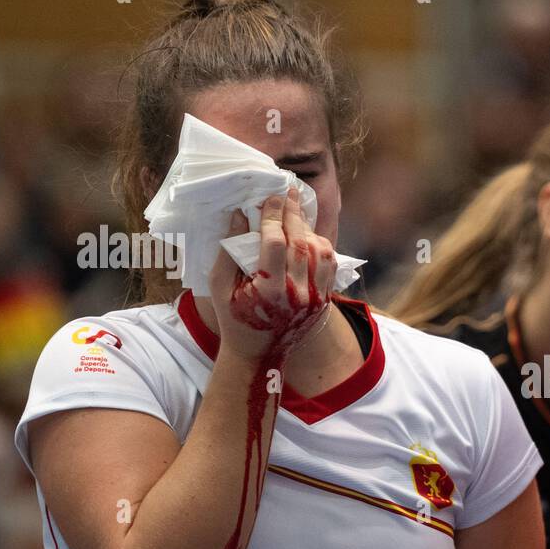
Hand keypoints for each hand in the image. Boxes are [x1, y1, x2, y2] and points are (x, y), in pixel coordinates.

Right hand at [208, 187, 337, 361]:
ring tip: (297, 214)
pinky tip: (309, 236)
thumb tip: (240, 215)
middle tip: (288, 193)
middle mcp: (297, 293)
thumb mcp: (219, 287)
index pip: (275, 242)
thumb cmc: (234, 319)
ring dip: (310, 228)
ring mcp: (315, 298)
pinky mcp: (324, 301)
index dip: (273, 215)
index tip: (270, 197)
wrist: (259, 355)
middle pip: (301, 242)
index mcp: (269, 290)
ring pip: (321, 252)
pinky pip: (330, 266)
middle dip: (294, 214)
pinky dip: (322, 246)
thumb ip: (228, 251)